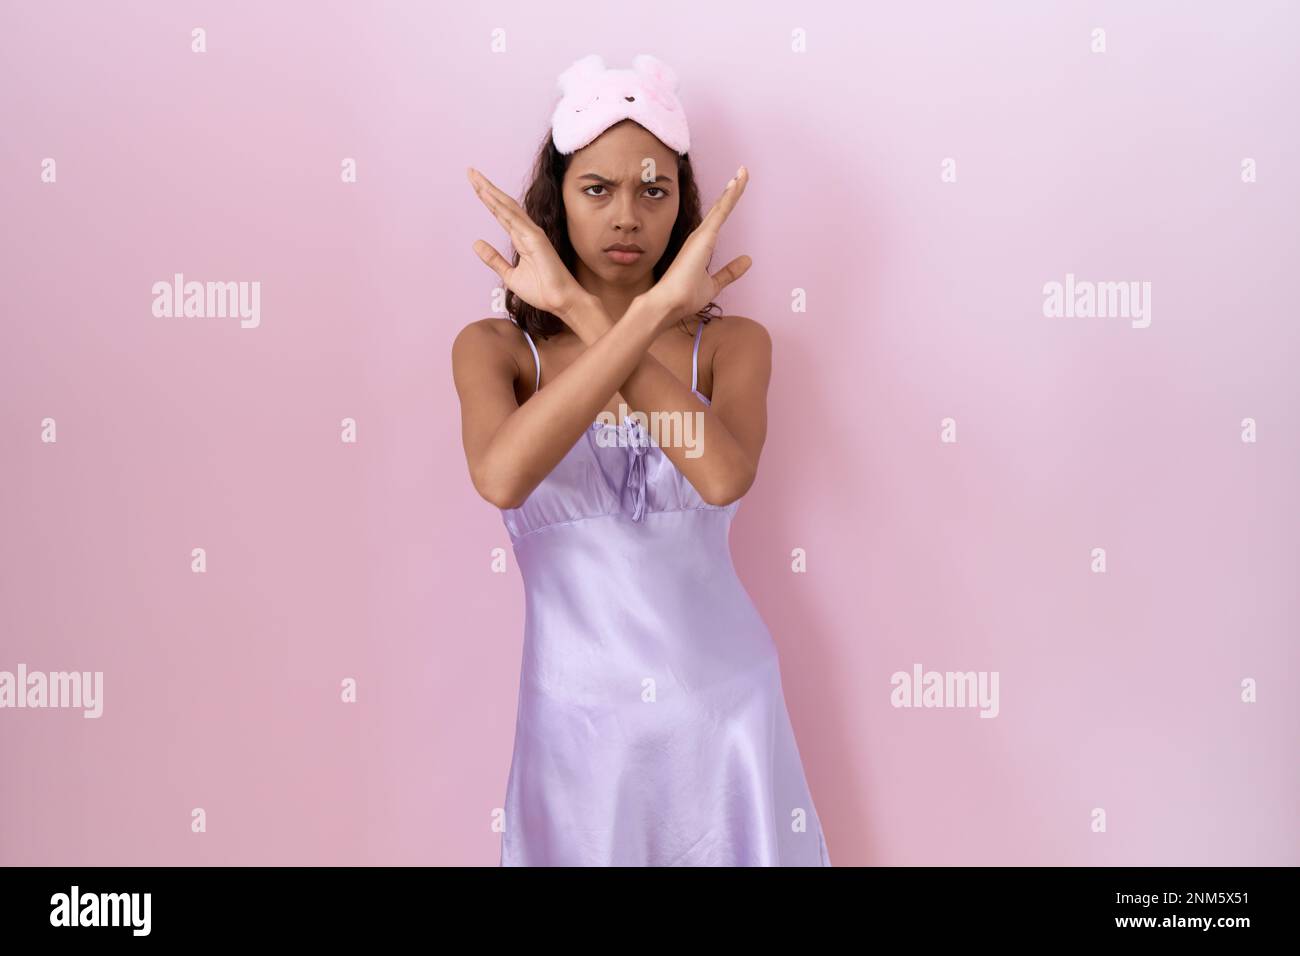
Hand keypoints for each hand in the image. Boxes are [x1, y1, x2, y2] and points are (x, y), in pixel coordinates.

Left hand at [467, 167, 590, 319]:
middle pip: (502, 204)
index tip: (474, 184)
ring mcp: (531, 233)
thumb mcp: (509, 275)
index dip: (487, 198)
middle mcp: (525, 231)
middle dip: (486, 188)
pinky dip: (503, 207)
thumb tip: (476, 243)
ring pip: (508, 207)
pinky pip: (516, 220)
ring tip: (476, 178)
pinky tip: (491, 196)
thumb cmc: (541, 290)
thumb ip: (494, 259)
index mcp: (520, 238)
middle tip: (470, 172)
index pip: (500, 213)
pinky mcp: (536, 239)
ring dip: (491, 192)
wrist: (559, 301)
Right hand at [643, 166, 751, 327]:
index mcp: (701, 245)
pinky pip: (721, 211)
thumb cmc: (685, 297)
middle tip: (743, 171)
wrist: (668, 304)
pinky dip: (730, 196)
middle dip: (733, 190)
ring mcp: (701, 235)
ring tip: (744, 172)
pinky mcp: (704, 236)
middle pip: (721, 208)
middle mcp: (700, 236)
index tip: (737, 186)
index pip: (718, 219)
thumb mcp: (714, 284)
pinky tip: (738, 183)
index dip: (728, 202)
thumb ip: (730, 272)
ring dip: (734, 189)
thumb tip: (748, 260)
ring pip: (722, 206)